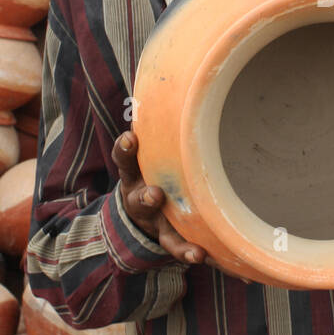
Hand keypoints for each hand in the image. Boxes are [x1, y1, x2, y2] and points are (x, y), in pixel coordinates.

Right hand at [115, 131, 208, 265]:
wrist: (138, 218)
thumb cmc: (153, 171)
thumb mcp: (148, 153)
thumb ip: (158, 128)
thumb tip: (181, 75)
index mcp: (134, 175)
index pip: (125, 160)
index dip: (126, 149)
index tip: (131, 138)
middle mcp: (140, 199)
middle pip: (139, 198)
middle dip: (145, 197)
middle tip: (154, 194)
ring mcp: (154, 223)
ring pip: (163, 233)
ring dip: (177, 242)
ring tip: (193, 253)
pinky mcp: (170, 240)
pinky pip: (181, 248)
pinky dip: (192, 254)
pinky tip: (208, 260)